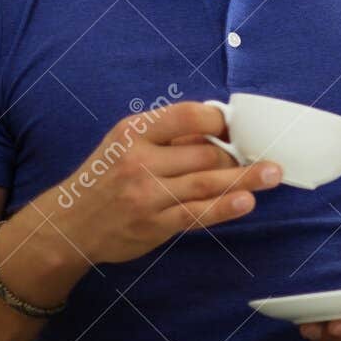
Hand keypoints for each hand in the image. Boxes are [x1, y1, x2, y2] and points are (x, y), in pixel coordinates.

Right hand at [35, 101, 283, 264]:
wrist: (68, 224)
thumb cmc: (106, 177)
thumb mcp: (124, 143)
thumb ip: (166, 134)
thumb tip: (220, 126)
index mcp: (134, 132)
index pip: (186, 115)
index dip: (219, 119)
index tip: (235, 127)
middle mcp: (139, 160)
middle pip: (204, 152)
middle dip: (235, 155)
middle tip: (255, 158)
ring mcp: (146, 194)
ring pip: (206, 182)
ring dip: (245, 178)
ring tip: (272, 174)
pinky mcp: (153, 224)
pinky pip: (196, 213)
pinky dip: (224, 207)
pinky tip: (246, 201)